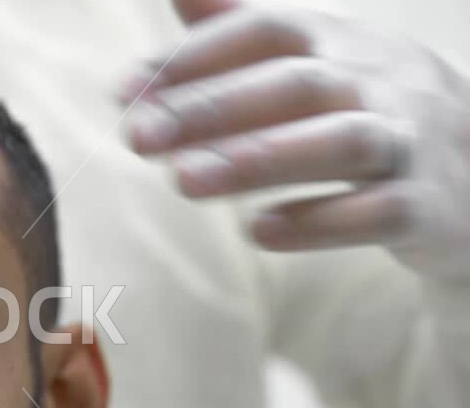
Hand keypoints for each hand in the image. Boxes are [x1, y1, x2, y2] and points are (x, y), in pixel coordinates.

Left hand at [126, 0, 469, 281]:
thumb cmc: (369, 110)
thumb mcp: (318, 59)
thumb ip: (243, 28)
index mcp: (345, 42)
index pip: (269, 29)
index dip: (197, 55)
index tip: (124, 90)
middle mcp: (382, 82)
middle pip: (298, 83)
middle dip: (211, 108)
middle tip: (136, 136)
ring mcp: (413, 143)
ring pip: (342, 142)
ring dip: (258, 160)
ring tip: (182, 181)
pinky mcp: (429, 208)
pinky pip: (381, 212)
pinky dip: (319, 222)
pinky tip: (257, 232)